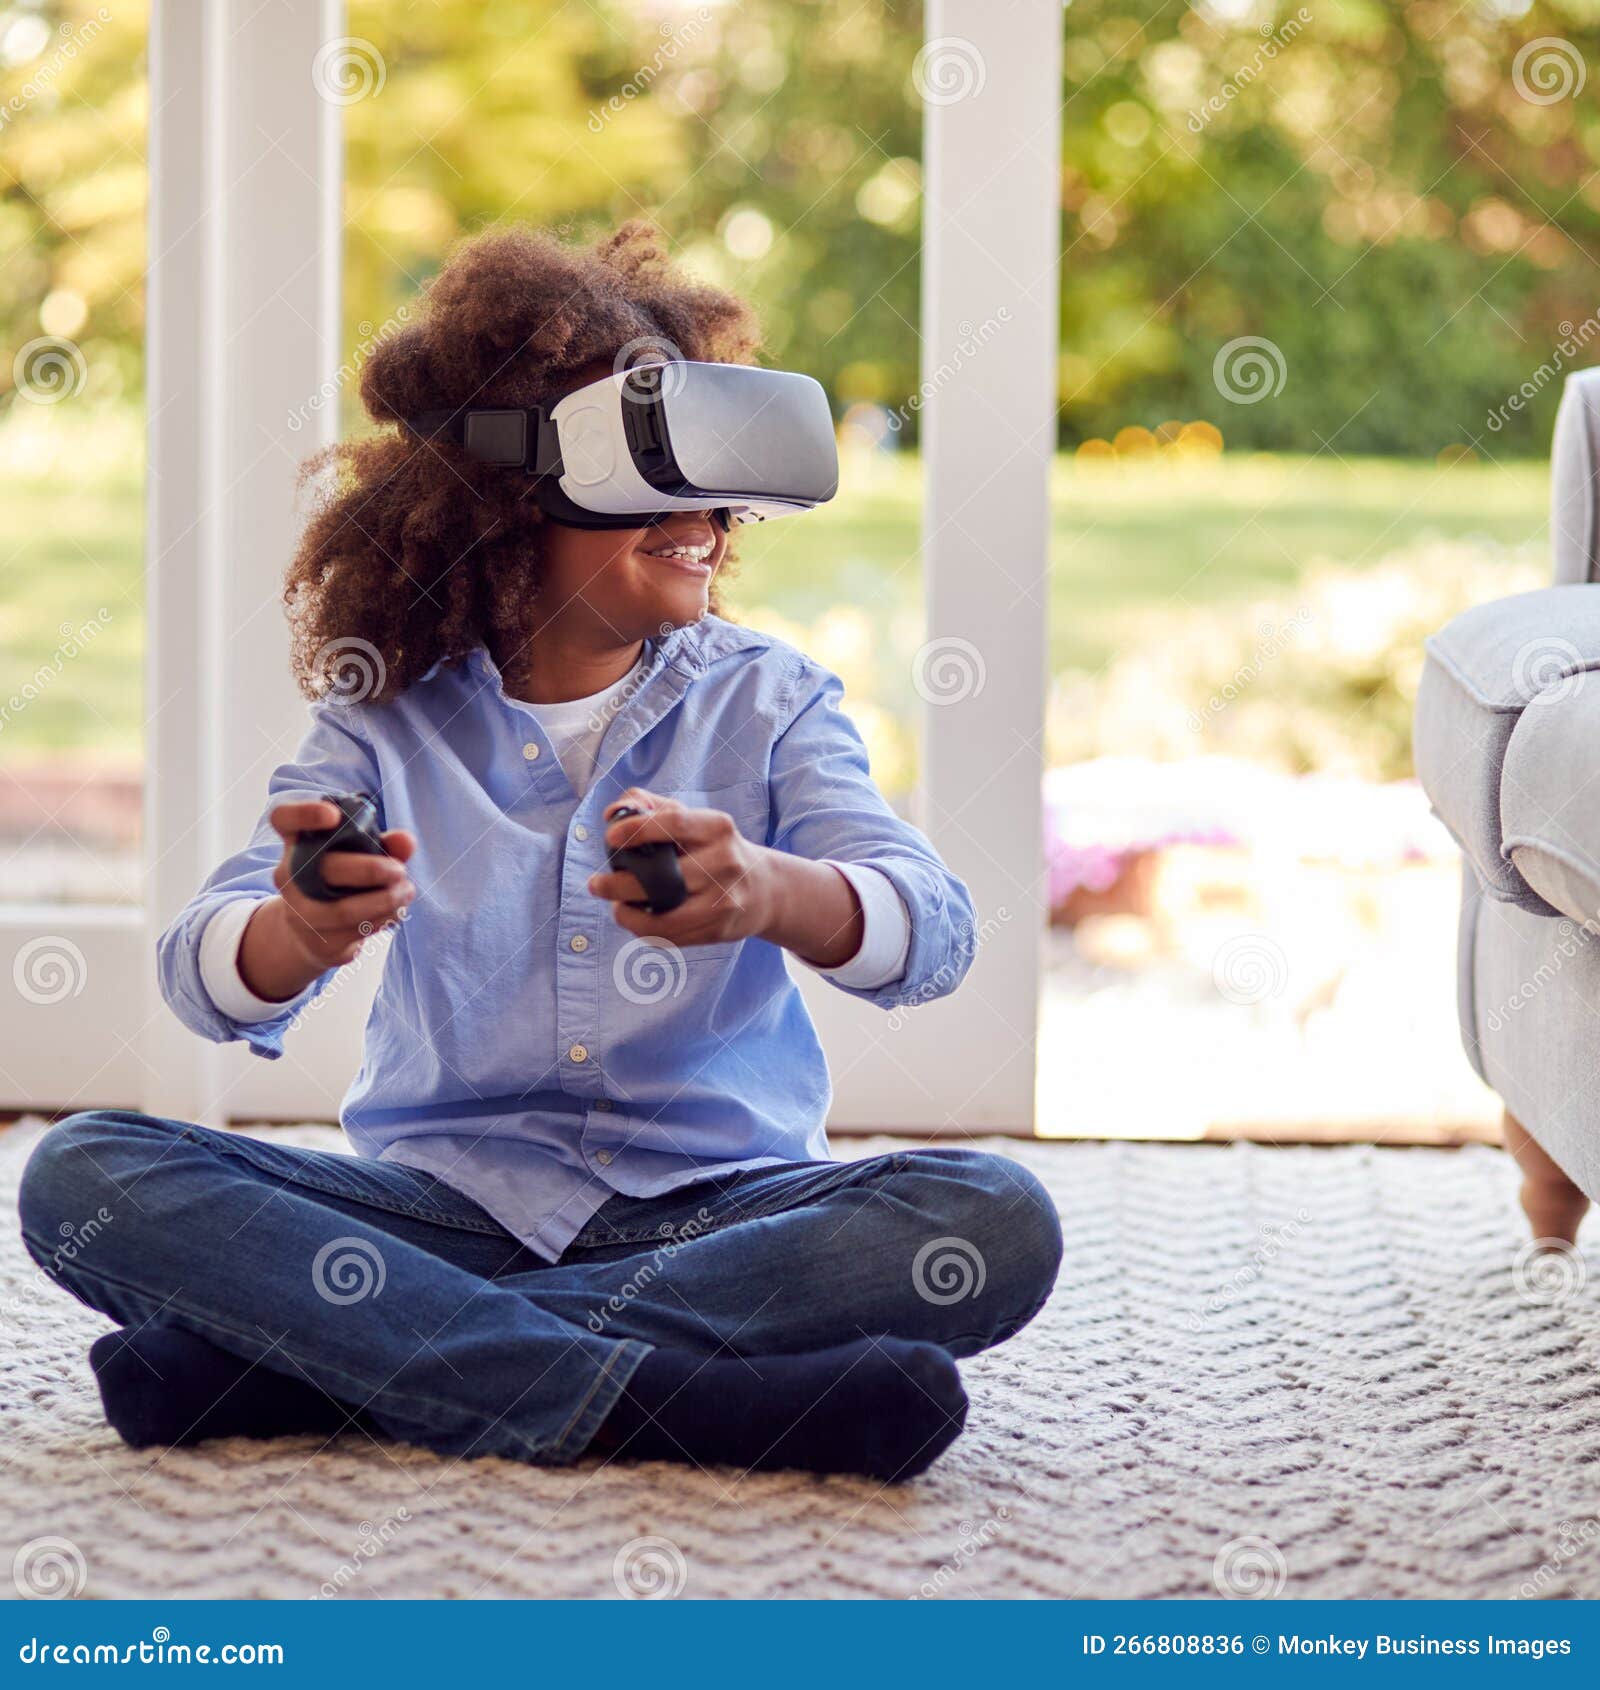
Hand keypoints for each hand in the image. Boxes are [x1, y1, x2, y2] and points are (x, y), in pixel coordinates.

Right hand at [238, 801, 416, 1000]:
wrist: (314, 931)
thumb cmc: (343, 880)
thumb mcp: (363, 855)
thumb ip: (385, 844)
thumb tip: (405, 840)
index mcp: (297, 842)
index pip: (284, 819)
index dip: (304, 814)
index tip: (333, 815)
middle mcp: (289, 875)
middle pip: (324, 868)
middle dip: (371, 870)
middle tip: (400, 869)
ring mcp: (299, 910)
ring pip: (342, 910)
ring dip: (385, 900)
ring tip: (407, 891)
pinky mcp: (316, 940)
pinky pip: (354, 931)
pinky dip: (383, 919)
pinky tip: (395, 910)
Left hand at [589, 789, 778, 947]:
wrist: (762, 890)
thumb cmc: (715, 849)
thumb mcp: (694, 821)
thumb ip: (653, 809)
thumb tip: (613, 812)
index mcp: (717, 828)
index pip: (675, 823)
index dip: (638, 830)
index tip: (610, 837)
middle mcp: (725, 863)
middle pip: (663, 878)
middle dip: (619, 885)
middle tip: (595, 884)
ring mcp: (724, 900)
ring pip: (664, 918)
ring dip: (629, 916)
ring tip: (616, 907)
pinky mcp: (719, 929)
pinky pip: (672, 937)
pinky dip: (646, 931)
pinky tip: (637, 921)